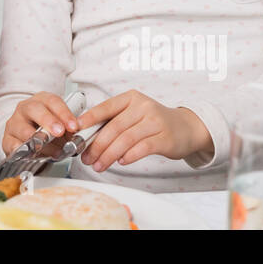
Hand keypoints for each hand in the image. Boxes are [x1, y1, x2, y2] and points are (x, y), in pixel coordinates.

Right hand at [0, 93, 81, 156]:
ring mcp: (14, 123)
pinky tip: (33, 154)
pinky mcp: (7, 139)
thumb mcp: (60, 126)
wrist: (28, 140)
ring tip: (53, 151)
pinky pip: (13, 145)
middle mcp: (25, 108)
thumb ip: (68, 129)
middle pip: (34, 109)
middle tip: (59, 132)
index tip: (73, 126)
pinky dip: (24, 151)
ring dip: (40, 142)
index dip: (64, 113)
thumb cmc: (46, 131)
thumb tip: (79, 133)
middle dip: (48, 121)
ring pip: (23, 129)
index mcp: (41, 101)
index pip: (52, 101)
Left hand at [74, 90, 208, 170]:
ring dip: (109, 154)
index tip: (75, 130)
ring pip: (126, 139)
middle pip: (114, 127)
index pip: (106, 107)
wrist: (187, 127)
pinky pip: (143, 147)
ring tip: (99, 165)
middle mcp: (143, 106)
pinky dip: (129, 156)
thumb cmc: (155, 122)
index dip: (89, 118)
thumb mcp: (135, 115)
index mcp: (131, 98)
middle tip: (87, 158)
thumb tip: (87, 136)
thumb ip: (115, 122)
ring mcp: (155, 121)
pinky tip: (121, 162)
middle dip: (97, 145)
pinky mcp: (165, 137)